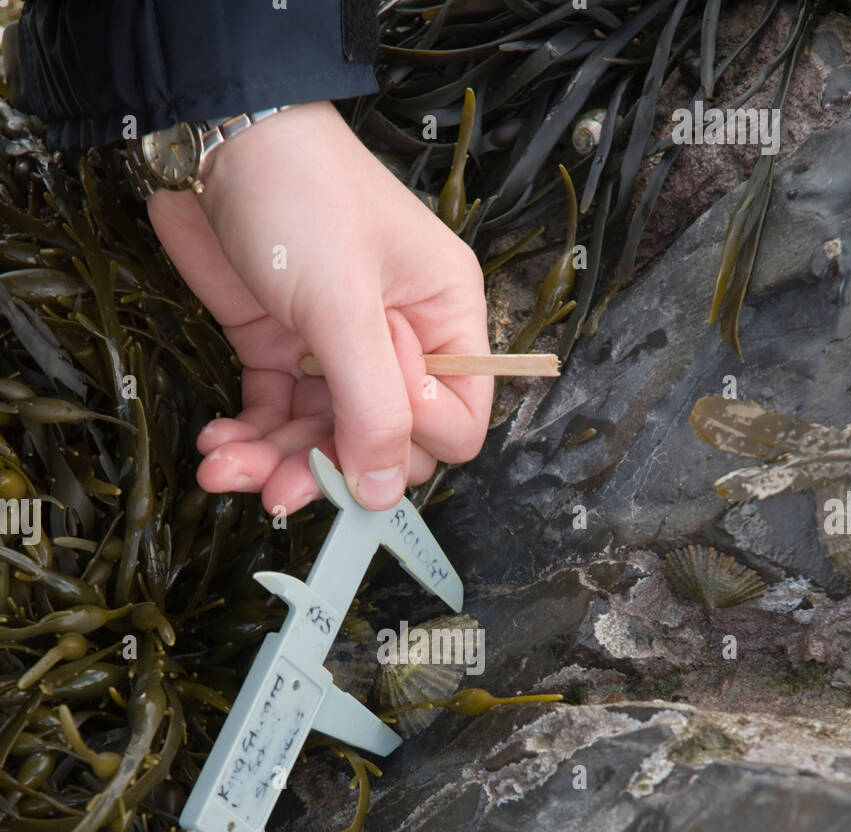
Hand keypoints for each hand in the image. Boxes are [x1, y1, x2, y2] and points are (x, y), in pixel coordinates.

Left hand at [146, 102, 492, 514]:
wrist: (214, 138)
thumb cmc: (300, 194)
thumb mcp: (345, 306)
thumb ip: (372, 407)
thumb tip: (385, 494)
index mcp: (445, 320)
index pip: (454, 424)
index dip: (409, 441)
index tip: (358, 423)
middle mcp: (399, 343)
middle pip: (379, 443)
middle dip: (325, 468)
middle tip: (277, 487)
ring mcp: (337, 350)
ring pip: (320, 440)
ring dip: (273, 463)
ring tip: (224, 469)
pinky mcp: (281, 349)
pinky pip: (275, 417)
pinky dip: (247, 438)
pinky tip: (217, 444)